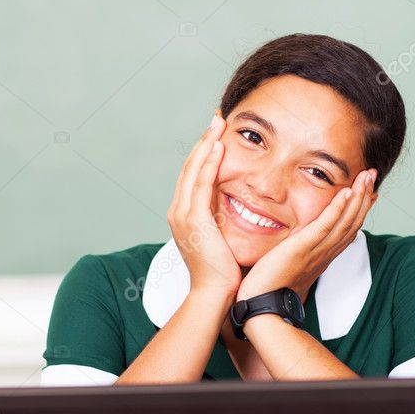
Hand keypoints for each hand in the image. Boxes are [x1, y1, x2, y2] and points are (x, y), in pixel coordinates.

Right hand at [166, 110, 241, 300]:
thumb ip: (222, 220)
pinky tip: (218, 146)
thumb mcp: (220, 239)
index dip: (203, 153)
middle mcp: (178, 211)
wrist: (214, 293)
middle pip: (190, 167)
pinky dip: (209, 163)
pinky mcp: (194, 218)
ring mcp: (183, 214)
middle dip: (204, 141)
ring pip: (193, 170)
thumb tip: (236, 208)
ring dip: (206, 144)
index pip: (193, 176)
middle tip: (216, 119)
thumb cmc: (222, 272)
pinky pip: (201, 183)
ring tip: (218, 124)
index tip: (216, 135)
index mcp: (184, 215)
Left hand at [237, 167, 377, 300]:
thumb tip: (294, 245)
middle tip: (372, 174)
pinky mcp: (303, 249)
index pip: (348, 229)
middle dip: (364, 197)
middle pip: (352, 222)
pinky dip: (337, 209)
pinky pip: (325, 226)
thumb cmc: (269, 287)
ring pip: (345, 221)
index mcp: (322, 256)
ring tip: (366, 176)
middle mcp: (324, 253)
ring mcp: (316, 251)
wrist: (261, 304)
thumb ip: (296, 252)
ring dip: (358, 197)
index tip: (370, 193)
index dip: (360, 210)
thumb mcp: (288, 265)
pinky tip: (346, 192)